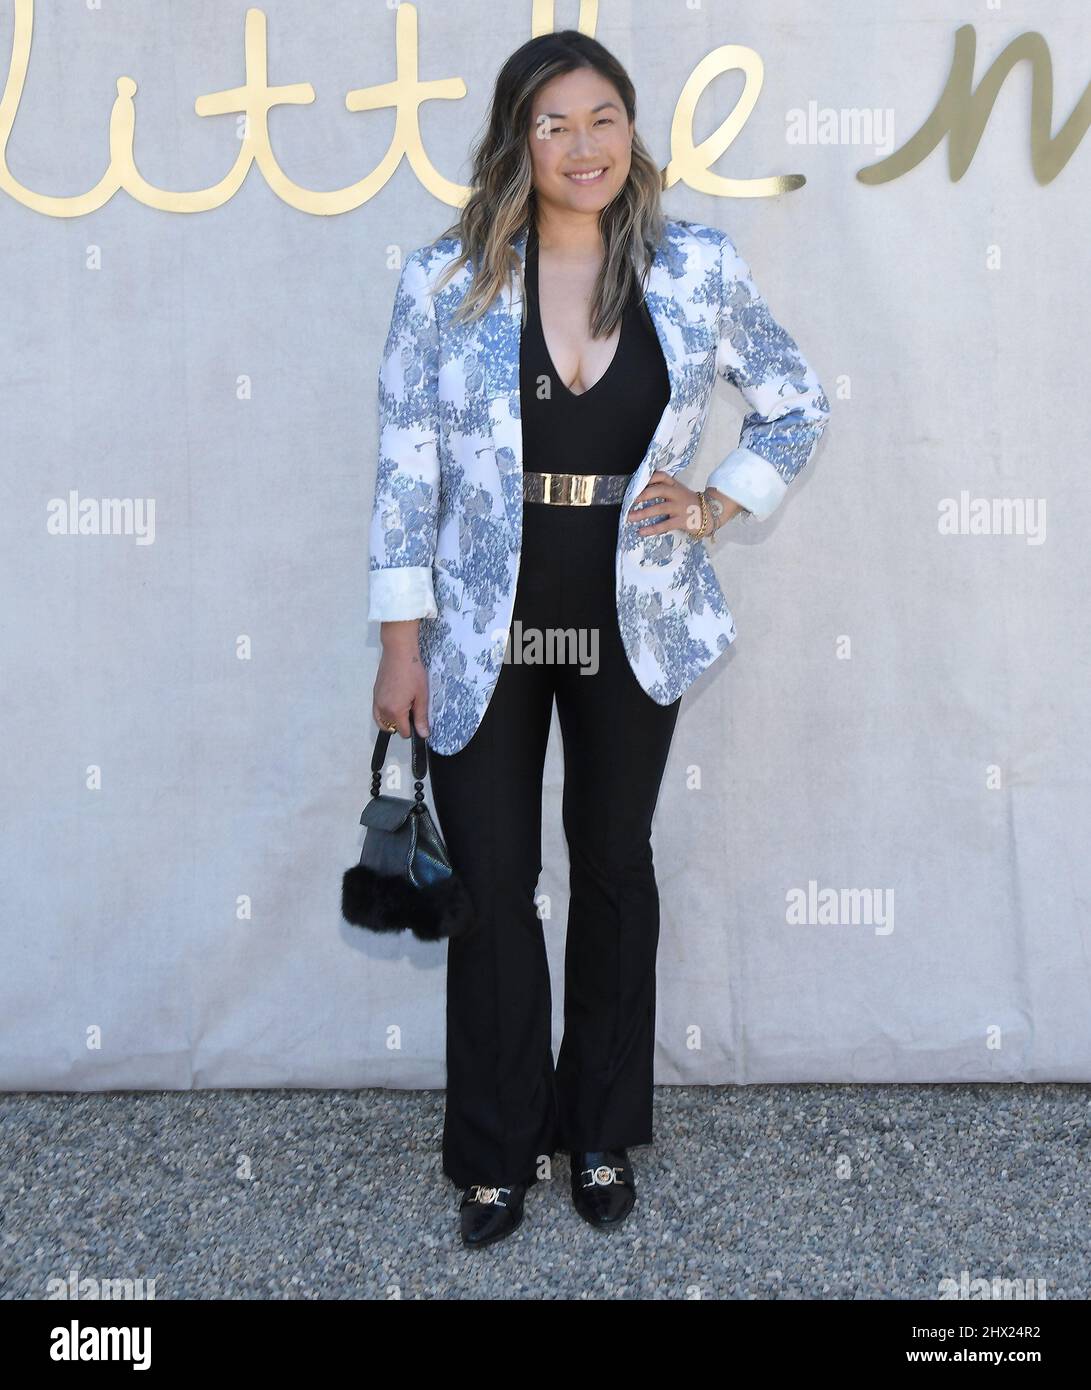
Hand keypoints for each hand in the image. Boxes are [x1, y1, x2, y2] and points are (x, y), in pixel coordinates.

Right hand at [374, 623, 429, 737]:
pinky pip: (377, 712)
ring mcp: (377, 702)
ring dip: (393, 720)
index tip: (419, 721)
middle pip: (392, 728)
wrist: (399, 653)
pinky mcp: (375, 694)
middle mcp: (382, 709)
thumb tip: (423, 734)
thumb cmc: (412, 672)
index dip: (413, 729)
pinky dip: (385, 713)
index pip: (403, 732)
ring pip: (383, 722)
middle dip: (403, 724)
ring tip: (404, 707)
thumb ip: (421, 717)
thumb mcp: (422, 696)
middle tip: (413, 709)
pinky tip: (395, 703)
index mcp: (395, 711)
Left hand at [627, 471, 739, 537]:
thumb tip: (644, 492)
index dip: (649, 478)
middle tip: (630, 500)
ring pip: (659, 508)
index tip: (636, 482)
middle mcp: (677, 494)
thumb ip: (666, 491)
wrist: (711, 514)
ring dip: (642, 513)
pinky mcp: (682, 521)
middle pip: (658, 490)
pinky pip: (664, 525)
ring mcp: (680, 507)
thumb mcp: (680, 492)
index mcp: (676, 486)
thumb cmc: (691, 504)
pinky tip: (641, 531)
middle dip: (643, 494)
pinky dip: (652, 529)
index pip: (662, 476)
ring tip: (630, 517)